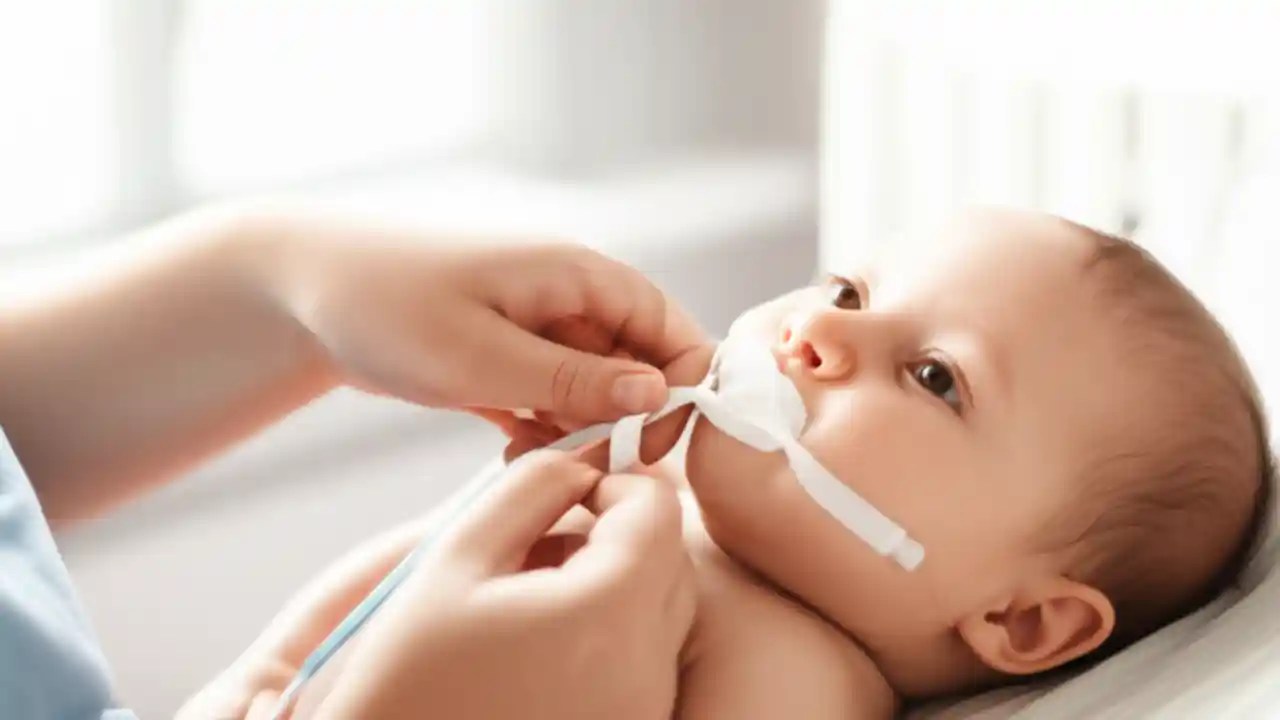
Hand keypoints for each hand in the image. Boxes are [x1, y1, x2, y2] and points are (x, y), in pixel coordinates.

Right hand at [181, 451, 694, 719]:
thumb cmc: (407, 680)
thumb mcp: (454, 561)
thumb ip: (529, 488)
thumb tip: (582, 458)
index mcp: (607, 616)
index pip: (658, 506)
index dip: (612, 481)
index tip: (559, 495)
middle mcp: (645, 670)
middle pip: (668, 560)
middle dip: (613, 533)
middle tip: (533, 545)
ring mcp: (644, 709)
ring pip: (660, 610)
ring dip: (610, 583)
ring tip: (525, 598)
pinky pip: (645, 662)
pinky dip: (608, 635)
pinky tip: (538, 647)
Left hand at [248, 208, 710, 424]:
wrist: (296, 289)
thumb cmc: (386, 306)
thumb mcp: (481, 356)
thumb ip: (572, 380)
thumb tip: (657, 395)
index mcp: (578, 275)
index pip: (673, 330)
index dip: (677, 391)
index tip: (642, 446)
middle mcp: (569, 296)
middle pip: (639, 365)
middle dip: (621, 422)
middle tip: (577, 466)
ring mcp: (538, 325)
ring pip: (596, 389)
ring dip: (578, 432)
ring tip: (529, 459)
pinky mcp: (508, 353)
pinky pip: (553, 397)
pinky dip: (543, 428)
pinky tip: (509, 450)